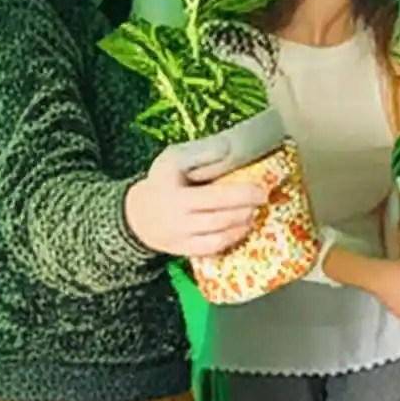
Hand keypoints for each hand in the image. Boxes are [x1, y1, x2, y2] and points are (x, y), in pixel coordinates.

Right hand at [125, 145, 267, 256]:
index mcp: (176, 195)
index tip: (261, 190)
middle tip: (262, 200)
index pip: (216, 197)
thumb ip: (203, 154)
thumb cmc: (163, 180)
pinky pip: (212, 249)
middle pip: (220, 219)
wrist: (137, 213)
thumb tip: (230, 149)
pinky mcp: (184, 251)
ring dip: (242, 225)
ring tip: (253, 213)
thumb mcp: (175, 159)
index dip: (243, 195)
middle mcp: (178, 220)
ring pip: (219, 236)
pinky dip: (231, 239)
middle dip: (246, 210)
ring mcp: (181, 238)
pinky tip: (241, 228)